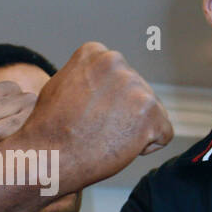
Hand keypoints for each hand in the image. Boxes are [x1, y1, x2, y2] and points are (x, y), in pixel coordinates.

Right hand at [4, 42, 172, 194]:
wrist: (48, 157)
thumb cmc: (49, 129)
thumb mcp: (61, 85)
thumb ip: (86, 76)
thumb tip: (101, 78)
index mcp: (96, 53)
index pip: (119, 78)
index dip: (107, 103)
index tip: (88, 116)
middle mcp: (117, 62)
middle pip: (137, 93)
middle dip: (123, 115)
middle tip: (95, 131)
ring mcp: (135, 86)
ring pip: (151, 113)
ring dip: (134, 130)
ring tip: (104, 139)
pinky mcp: (151, 112)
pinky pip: (163, 133)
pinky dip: (147, 146)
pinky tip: (120, 148)